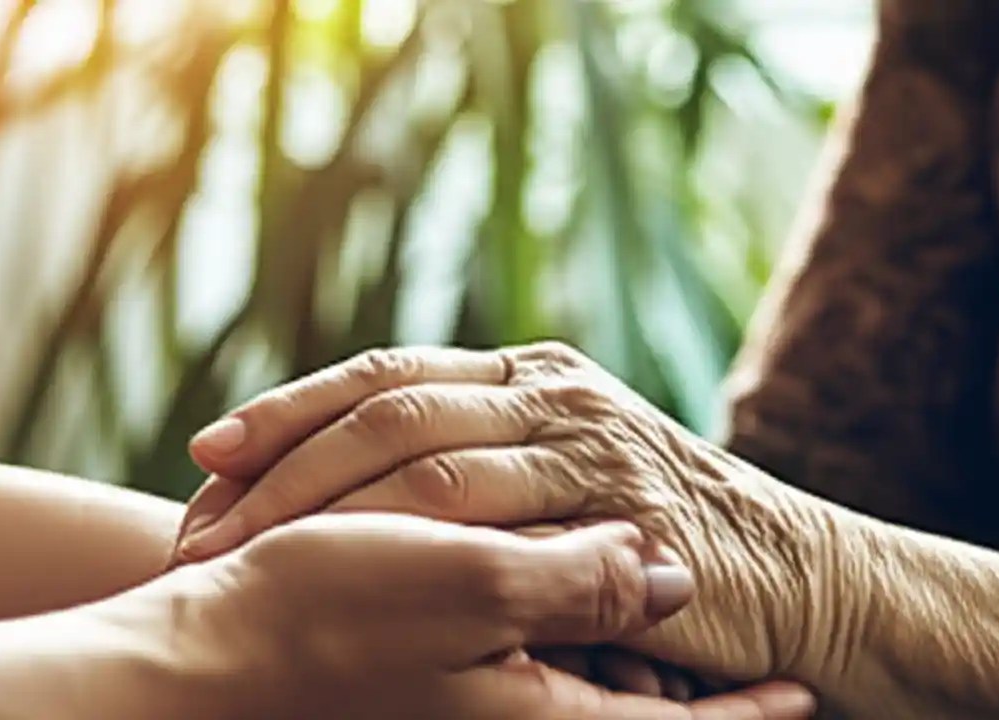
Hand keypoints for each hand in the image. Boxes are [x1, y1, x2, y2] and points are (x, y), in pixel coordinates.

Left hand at [174, 344, 859, 691]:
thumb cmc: (661, 531)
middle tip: (199, 521)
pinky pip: (499, 532)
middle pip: (389, 410)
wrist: (799, 581)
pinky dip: (414, 558)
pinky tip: (349, 591)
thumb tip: (354, 476)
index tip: (206, 451)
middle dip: (283, 465)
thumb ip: (482, 459)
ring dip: (322, 511)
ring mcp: (591, 450)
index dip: (291, 407)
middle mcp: (554, 396)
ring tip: (241, 560)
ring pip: (427, 464)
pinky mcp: (620, 518)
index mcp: (531, 374)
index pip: (386, 374)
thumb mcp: (564, 473)